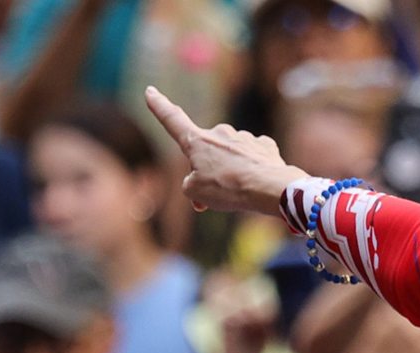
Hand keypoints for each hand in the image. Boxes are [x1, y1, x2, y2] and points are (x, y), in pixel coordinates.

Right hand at [144, 87, 307, 216]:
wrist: (270, 188)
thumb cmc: (229, 189)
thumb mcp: (196, 193)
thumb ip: (192, 184)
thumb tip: (202, 180)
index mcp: (197, 141)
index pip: (172, 120)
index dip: (159, 106)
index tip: (150, 91)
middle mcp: (220, 133)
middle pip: (208, 153)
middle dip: (210, 173)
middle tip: (217, 195)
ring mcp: (244, 137)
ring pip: (231, 158)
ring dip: (232, 174)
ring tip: (240, 192)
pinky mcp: (264, 145)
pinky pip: (253, 158)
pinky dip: (253, 170)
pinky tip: (258, 182)